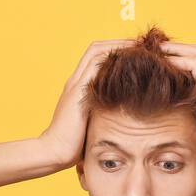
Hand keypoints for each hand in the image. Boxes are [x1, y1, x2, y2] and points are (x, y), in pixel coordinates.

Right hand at [39, 40, 134, 169]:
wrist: (54, 151)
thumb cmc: (73, 145)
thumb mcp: (93, 125)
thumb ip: (104, 115)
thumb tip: (125, 121)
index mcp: (78, 88)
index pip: (96, 58)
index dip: (115, 52)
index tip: (136, 55)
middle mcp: (76, 81)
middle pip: (96, 48)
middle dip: (119, 43)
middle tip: (141, 46)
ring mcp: (76, 84)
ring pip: (97, 52)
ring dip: (118, 46)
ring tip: (139, 47)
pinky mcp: (78, 90)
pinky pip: (96, 63)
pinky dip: (112, 57)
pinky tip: (130, 59)